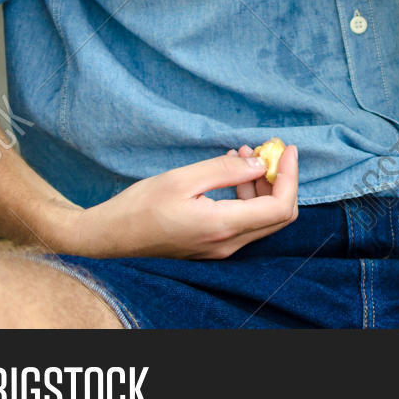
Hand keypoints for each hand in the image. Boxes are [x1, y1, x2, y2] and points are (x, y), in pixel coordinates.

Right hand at [55, 146, 298, 258]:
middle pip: (278, 214)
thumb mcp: (182, 178)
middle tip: (265, 150)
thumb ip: (225, 171)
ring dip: (261, 184)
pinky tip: (231, 171)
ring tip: (243, 155)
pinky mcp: (211, 245)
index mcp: (222, 227)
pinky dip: (246, 195)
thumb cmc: (138, 207)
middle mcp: (227, 244)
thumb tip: (261, 164)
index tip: (287, 149)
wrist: (107, 237)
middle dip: (279, 179)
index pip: (280, 207)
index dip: (290, 176)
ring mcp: (220, 249)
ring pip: (262, 217)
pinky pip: (243, 221)